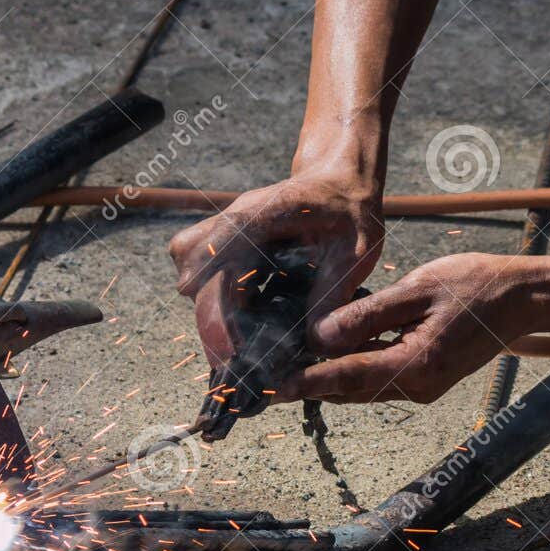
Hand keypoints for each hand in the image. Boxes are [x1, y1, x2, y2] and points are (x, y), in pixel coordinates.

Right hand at [168, 173, 383, 366]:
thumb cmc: (349, 215)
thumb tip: (316, 340)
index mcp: (273, 208)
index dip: (216, 270)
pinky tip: (238, 330)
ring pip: (192, 271)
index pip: (232, 232)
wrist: (336, 187)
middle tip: (227, 363)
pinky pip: (199, 276)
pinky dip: (213, 305)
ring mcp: (224, 231)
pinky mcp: (220, 247)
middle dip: (211, 319)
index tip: (211, 315)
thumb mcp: (357, 252)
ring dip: (209, 312)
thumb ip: (335, 291)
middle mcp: (239, 217)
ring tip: (234, 350)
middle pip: (202, 267)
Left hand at [280, 252, 534, 402]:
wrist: (523, 298)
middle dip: (309, 385)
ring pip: (363, 388)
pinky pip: (379, 379)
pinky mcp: (426, 378)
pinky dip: (351, 371)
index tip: (273, 386)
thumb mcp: (419, 288)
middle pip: (351, 390)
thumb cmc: (476, 284)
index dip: (307, 382)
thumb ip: (369, 314)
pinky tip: (328, 355)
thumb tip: (320, 336)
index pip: (348, 376)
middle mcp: (419, 386)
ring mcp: (424, 386)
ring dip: (328, 380)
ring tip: (286, 367)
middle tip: (266, 377)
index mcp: (417, 364)